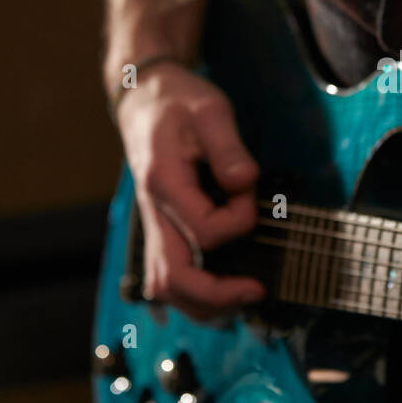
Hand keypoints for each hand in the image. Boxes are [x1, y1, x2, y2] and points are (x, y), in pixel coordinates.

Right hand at [115, 64, 264, 318]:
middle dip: (216, 295)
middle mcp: (154, 212)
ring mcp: (153, 225)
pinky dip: (192, 295)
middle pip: (173, 278)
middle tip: (256, 290)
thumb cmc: (178, 102)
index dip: (239, 223)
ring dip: (203, 303)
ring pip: (165, 286)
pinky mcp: (159, 230)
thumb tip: (244, 182)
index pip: (204, 231)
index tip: (251, 196)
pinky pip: (166, 277)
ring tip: (242, 298)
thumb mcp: (210, 109)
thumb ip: (228, 147)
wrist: (145, 99)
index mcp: (165, 183)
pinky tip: (221, 291)